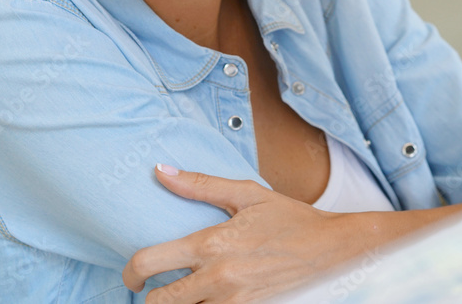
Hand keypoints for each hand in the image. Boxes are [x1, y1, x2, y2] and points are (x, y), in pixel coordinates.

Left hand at [122, 164, 461, 302]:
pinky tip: (208, 299)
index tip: (132, 275)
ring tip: (183, 296)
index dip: (131, 273)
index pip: (150, 263)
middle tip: (153, 292)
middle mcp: (218, 276)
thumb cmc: (288, 218)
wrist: (331, 248)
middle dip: (149, 300)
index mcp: (212, 243)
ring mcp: (234, 300)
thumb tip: (159, 170)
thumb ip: (199, 185)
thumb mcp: (247, 194)